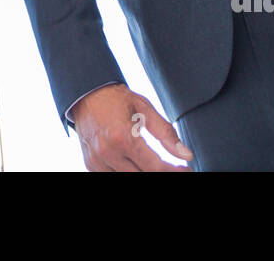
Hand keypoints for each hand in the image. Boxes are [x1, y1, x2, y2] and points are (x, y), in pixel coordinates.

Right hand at [72, 83, 192, 170]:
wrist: (86, 93)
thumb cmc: (117, 99)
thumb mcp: (145, 109)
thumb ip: (166, 134)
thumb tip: (187, 155)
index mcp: (123, 137)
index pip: (155, 167)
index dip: (173, 171)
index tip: (186, 170)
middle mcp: (108, 152)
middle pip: (142, 176)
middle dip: (161, 173)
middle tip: (172, 168)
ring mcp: (98, 160)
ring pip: (127, 179)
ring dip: (144, 173)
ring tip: (154, 165)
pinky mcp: (91, 164)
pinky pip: (112, 177)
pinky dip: (128, 172)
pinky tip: (136, 165)